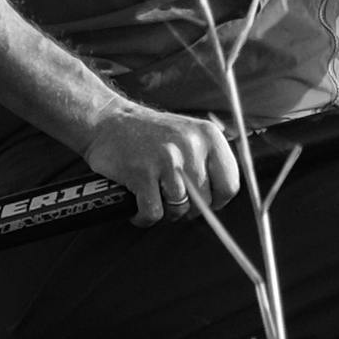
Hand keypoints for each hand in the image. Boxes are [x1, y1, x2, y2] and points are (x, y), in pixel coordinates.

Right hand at [83, 99, 250, 224]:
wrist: (108, 121)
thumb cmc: (149, 135)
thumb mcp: (189, 136)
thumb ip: (208, 162)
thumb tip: (220, 200)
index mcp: (209, 137)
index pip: (230, 185)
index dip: (216, 201)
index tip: (204, 202)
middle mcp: (192, 146)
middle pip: (204, 202)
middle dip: (187, 209)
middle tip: (169, 199)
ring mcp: (167, 160)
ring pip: (179, 209)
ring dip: (164, 212)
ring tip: (153, 198)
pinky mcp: (142, 173)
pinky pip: (153, 213)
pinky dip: (144, 217)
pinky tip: (137, 206)